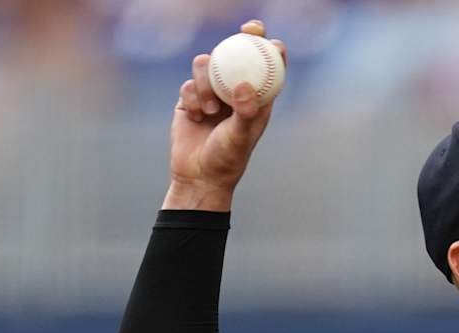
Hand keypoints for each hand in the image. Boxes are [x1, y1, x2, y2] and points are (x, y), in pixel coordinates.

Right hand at [163, 20, 287, 210]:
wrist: (198, 175)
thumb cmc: (227, 159)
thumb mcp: (241, 136)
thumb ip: (245, 111)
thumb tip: (244, 85)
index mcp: (256, 99)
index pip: (266, 68)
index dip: (270, 48)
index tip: (268, 37)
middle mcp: (234, 92)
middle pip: (237, 55)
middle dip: (242, 37)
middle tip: (245, 30)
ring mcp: (211, 93)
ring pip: (207, 66)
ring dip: (206, 83)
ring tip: (209, 110)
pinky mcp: (190, 99)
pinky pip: (188, 85)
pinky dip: (192, 98)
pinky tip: (196, 116)